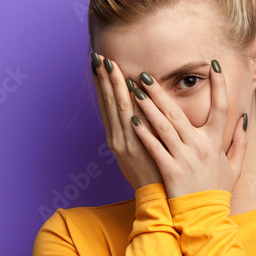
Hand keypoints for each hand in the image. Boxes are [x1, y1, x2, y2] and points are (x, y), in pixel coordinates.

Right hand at [91, 51, 164, 191]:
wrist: (156, 198)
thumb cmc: (152, 173)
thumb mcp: (139, 152)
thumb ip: (138, 131)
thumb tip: (140, 110)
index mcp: (117, 138)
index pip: (107, 106)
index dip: (102, 85)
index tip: (100, 66)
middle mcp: (117, 138)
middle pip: (108, 103)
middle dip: (103, 79)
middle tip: (99, 57)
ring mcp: (125, 142)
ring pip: (116, 107)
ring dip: (112, 84)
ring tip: (108, 65)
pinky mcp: (134, 147)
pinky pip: (130, 120)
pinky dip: (127, 102)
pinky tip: (128, 87)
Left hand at [129, 60, 246, 198]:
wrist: (204, 217)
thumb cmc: (216, 191)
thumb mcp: (233, 166)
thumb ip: (239, 142)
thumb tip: (243, 120)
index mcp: (216, 142)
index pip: (222, 107)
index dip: (220, 85)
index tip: (214, 65)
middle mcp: (201, 147)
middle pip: (179, 113)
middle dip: (161, 92)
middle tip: (146, 75)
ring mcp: (185, 158)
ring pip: (164, 126)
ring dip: (148, 107)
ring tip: (134, 91)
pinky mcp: (170, 171)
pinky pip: (155, 147)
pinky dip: (144, 133)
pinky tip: (132, 119)